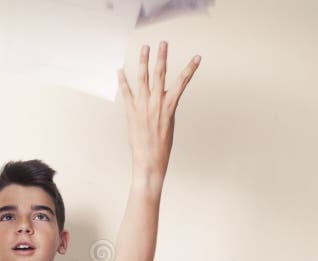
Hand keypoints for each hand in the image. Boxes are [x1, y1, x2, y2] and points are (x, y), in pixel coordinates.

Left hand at [118, 42, 199, 183]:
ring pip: (143, 78)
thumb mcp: (169, 123)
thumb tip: (162, 98)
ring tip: (145, 48)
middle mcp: (156, 103)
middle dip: (162, 57)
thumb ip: (165, 108)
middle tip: (163, 43)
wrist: (149, 160)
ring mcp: (142, 106)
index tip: (197, 57)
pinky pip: (126, 92)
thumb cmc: (162, 146)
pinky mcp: (130, 111)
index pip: (182, 82)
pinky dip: (122, 80)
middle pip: (160, 74)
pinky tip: (120, 70)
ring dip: (143, 61)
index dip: (190, 69)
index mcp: (169, 106)